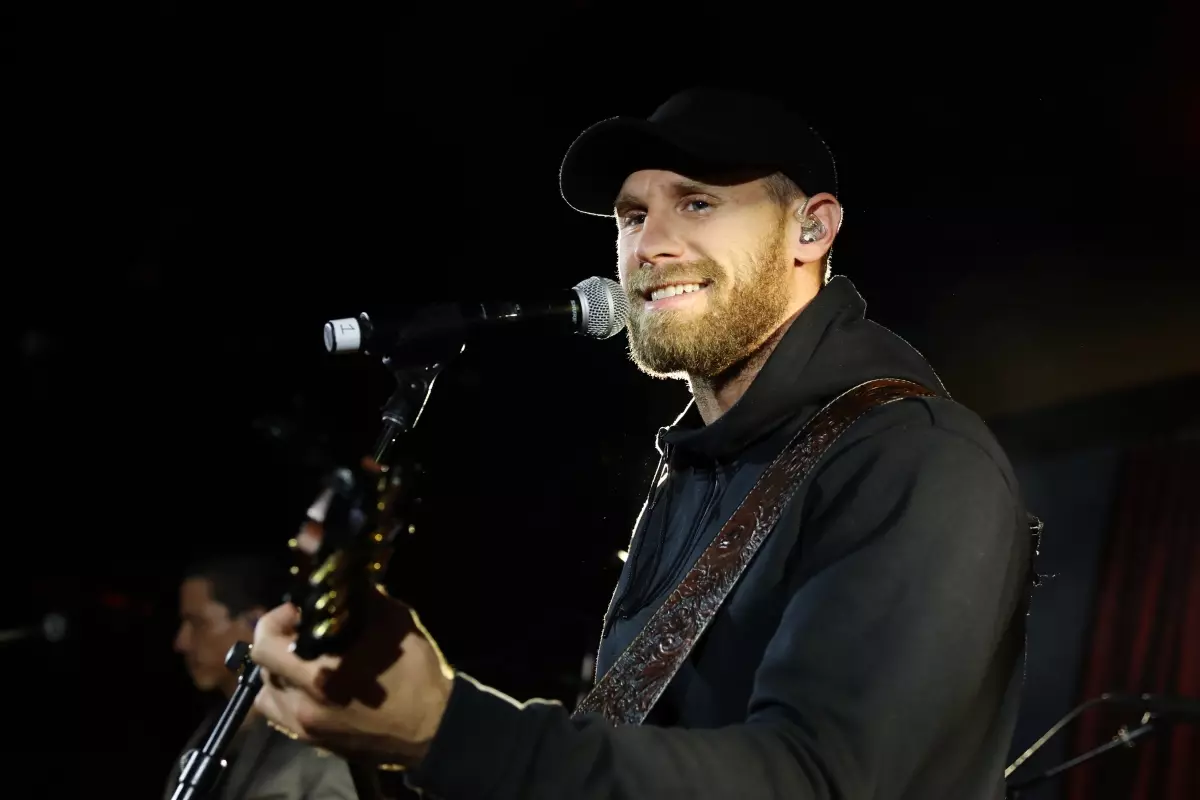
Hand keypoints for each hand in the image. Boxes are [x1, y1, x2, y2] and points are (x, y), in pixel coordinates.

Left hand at [251, 587, 454, 767]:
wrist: (434, 726)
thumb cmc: (417, 671)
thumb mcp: (395, 621)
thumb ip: (361, 598)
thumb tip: (340, 577)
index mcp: (320, 673)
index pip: (266, 641)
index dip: (278, 618)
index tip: (300, 612)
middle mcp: (304, 703)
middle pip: (261, 667)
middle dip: (276, 642)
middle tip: (300, 631)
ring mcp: (306, 727)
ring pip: (266, 695)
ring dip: (277, 673)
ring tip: (302, 662)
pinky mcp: (314, 742)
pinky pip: (281, 717)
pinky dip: (287, 697)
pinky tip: (309, 687)